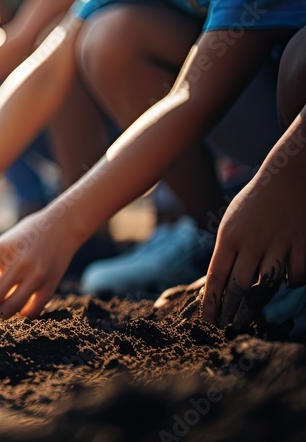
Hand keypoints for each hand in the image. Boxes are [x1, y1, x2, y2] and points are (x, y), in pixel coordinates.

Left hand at [0, 210, 79, 321]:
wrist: (61, 226)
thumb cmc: (24, 235)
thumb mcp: (1, 245)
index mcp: (2, 251)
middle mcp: (18, 264)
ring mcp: (36, 276)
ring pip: (10, 307)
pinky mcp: (50, 286)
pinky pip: (31, 310)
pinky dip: (19, 316)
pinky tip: (11, 315)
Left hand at [201, 164, 305, 329]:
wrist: (287, 176)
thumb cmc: (255, 204)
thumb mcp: (232, 223)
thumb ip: (228, 251)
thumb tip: (221, 283)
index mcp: (230, 237)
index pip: (216, 276)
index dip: (212, 302)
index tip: (208, 320)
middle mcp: (252, 242)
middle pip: (239, 286)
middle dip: (230, 311)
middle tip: (225, 328)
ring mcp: (279, 243)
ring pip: (267, 285)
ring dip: (255, 307)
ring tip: (245, 322)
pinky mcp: (302, 243)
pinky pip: (296, 274)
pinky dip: (291, 282)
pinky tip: (285, 284)